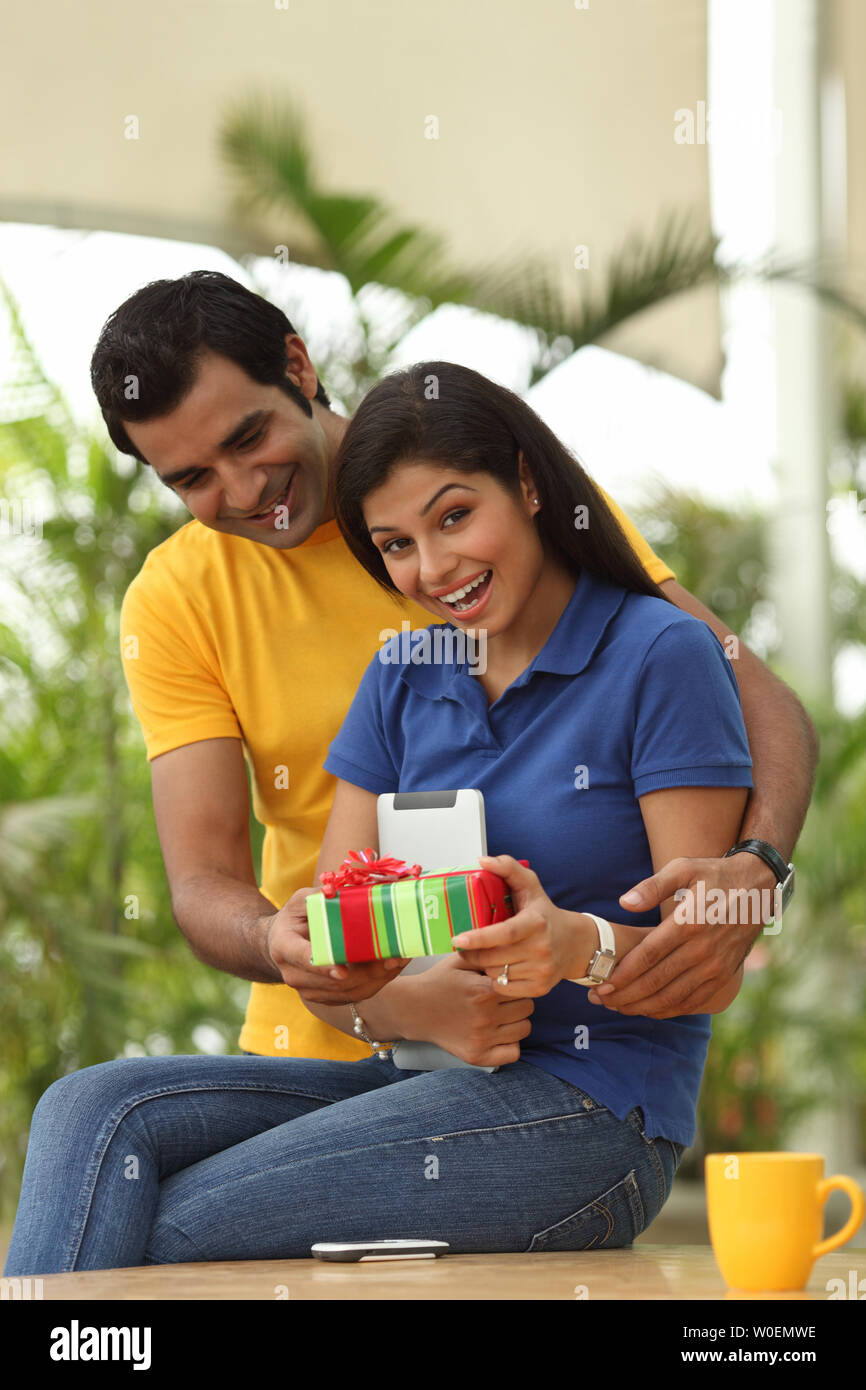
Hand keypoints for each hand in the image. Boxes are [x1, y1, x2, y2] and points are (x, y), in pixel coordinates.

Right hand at [266, 887, 409, 1004]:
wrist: (282, 944)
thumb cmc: (294, 919)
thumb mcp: (300, 901)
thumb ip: (320, 896)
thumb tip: (347, 889)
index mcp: (285, 947)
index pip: (303, 959)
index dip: (324, 967)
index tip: (343, 971)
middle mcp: (294, 974)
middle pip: (334, 981)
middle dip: (366, 971)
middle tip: (392, 958)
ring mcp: (310, 990)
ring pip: (349, 991)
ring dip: (377, 978)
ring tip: (399, 960)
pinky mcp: (326, 998)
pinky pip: (354, 995)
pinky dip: (376, 983)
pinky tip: (392, 968)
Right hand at [405, 953, 534, 1066]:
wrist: (414, 1009)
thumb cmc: (439, 981)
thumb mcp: (460, 960)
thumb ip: (487, 953)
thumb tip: (511, 946)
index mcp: (483, 991)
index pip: (522, 987)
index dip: (516, 983)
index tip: (506, 983)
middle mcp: (485, 1016)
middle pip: (527, 1008)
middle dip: (518, 1000)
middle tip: (503, 999)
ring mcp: (482, 1039)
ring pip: (524, 1029)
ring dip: (516, 1021)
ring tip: (500, 1015)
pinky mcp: (478, 1056)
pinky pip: (513, 1053)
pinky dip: (510, 1044)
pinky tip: (498, 1033)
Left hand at [449, 855, 582, 997]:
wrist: (574, 943)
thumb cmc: (544, 913)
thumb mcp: (530, 886)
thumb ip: (508, 868)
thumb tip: (482, 861)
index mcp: (536, 922)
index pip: (504, 933)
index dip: (479, 938)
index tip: (457, 939)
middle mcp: (542, 948)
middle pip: (493, 958)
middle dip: (473, 953)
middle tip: (465, 946)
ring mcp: (542, 970)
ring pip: (496, 974)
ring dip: (485, 966)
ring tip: (489, 954)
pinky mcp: (541, 988)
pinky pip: (504, 988)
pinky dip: (497, 980)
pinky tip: (501, 967)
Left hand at [586, 853, 772, 1016]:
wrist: (758, 887)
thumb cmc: (714, 875)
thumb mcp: (684, 868)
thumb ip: (652, 886)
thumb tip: (625, 903)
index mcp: (689, 923)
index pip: (648, 956)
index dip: (623, 974)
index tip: (601, 984)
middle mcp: (703, 949)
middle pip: (657, 981)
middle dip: (625, 995)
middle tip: (600, 1000)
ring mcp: (716, 966)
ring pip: (673, 997)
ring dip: (643, 1007)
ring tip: (618, 1008)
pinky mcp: (725, 976)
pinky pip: (693, 1001)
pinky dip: (669, 1010)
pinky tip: (649, 1010)